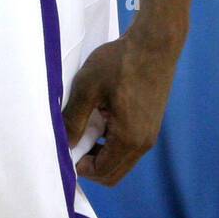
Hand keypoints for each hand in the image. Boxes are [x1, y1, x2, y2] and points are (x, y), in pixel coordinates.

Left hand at [62, 29, 181, 185]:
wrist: (154, 44)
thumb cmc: (119, 63)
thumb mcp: (87, 87)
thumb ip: (73, 119)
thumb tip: (64, 144)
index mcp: (129, 139)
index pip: (103, 172)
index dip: (81, 168)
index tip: (64, 150)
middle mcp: (144, 143)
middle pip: (114, 172)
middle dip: (90, 164)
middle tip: (72, 141)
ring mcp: (150, 134)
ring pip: (122, 159)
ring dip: (101, 151)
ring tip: (83, 125)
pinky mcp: (151, 123)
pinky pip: (129, 145)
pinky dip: (111, 141)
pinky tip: (98, 117)